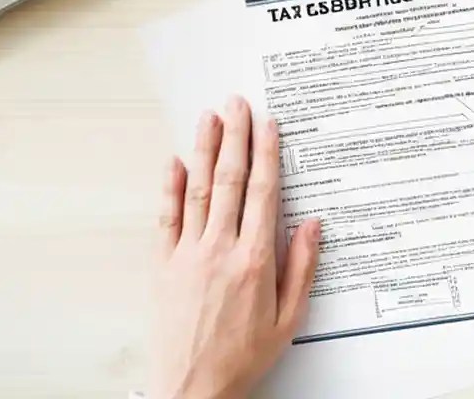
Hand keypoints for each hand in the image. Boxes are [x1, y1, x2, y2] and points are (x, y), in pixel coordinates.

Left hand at [149, 96, 321, 398]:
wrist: (192, 388)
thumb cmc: (240, 358)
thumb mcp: (288, 320)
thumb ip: (302, 268)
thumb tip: (311, 225)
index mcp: (254, 261)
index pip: (262, 193)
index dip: (266, 154)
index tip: (268, 126)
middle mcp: (219, 250)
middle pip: (228, 180)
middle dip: (235, 137)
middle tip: (238, 104)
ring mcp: (187, 255)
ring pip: (196, 190)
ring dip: (203, 149)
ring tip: (208, 118)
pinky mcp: (162, 266)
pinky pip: (166, 217)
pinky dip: (169, 187)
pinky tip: (173, 162)